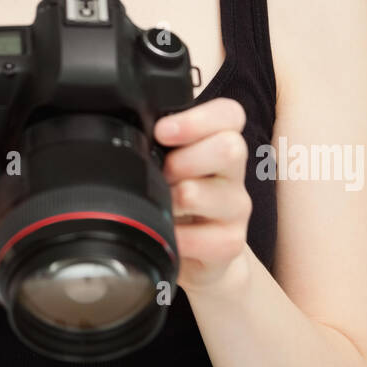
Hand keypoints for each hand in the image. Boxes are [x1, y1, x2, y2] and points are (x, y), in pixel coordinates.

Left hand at [154, 96, 250, 295]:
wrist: (199, 252)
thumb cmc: (177, 199)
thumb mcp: (167, 165)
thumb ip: (159, 146)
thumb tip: (130, 134)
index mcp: (219, 142)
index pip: (230, 114)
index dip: (197, 119)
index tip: (163, 131)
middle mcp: (234, 173)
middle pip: (229, 148)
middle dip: (183, 160)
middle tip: (162, 174)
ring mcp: (236, 208)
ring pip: (206, 193)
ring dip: (173, 199)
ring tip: (162, 206)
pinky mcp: (231, 243)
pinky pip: (199, 237)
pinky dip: (174, 237)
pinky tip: (168, 235)